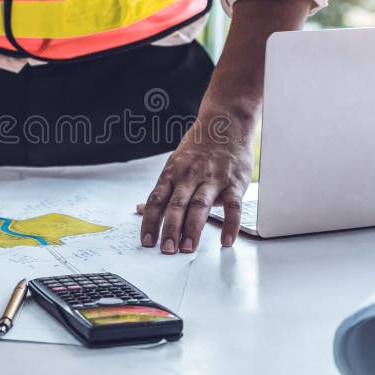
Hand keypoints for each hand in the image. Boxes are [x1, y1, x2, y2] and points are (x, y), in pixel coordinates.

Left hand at [138, 111, 254, 253]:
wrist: (225, 124)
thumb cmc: (198, 149)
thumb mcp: (174, 165)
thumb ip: (162, 191)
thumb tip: (140, 209)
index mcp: (172, 174)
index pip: (157, 200)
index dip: (150, 221)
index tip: (146, 241)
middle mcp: (190, 177)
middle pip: (176, 205)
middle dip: (170, 229)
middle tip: (167, 250)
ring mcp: (212, 179)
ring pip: (200, 205)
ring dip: (193, 228)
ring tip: (188, 248)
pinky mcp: (234, 183)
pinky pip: (233, 206)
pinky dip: (230, 225)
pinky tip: (226, 241)